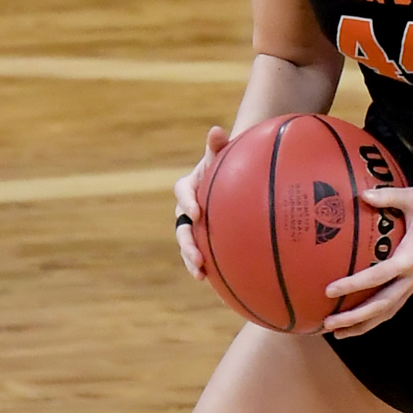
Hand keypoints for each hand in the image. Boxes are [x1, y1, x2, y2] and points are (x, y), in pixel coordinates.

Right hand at [174, 126, 229, 278]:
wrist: (231, 176)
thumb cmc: (227, 162)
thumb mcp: (222, 154)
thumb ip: (218, 145)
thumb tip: (216, 130)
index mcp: (188, 188)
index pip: (183, 193)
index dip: (187, 202)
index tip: (197, 212)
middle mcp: (186, 209)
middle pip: (182, 228)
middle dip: (187, 243)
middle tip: (197, 255)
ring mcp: (194, 226)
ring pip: (189, 245)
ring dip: (192, 260)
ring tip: (201, 274)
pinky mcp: (205, 238)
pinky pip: (205, 253)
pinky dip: (210, 266)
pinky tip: (220, 282)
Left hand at [321, 182, 412, 337]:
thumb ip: (388, 196)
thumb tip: (361, 196)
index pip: (380, 276)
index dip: (355, 285)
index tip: (330, 290)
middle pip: (384, 304)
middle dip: (356, 317)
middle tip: (329, 323)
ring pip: (389, 310)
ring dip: (364, 324)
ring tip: (338, 333)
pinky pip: (394, 304)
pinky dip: (375, 316)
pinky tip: (357, 321)